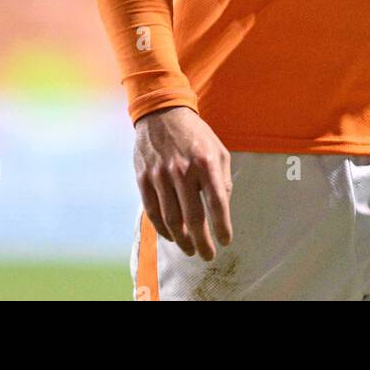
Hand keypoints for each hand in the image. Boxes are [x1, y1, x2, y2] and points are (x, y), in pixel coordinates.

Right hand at [133, 105, 232, 260]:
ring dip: (182, 240)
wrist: (162, 113)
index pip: (217, 202)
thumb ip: (222, 178)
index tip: (225, 241)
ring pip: (171, 219)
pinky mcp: (144, 179)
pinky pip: (153, 211)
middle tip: (208, 255)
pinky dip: (163, 229)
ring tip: (191, 249)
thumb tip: (223, 206)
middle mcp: (183, 170)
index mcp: (205, 162)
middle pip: (193, 217)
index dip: (222, 226)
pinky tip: (172, 236)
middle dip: (202, 241)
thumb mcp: (218, 149)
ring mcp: (160, 175)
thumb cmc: (195, 134)